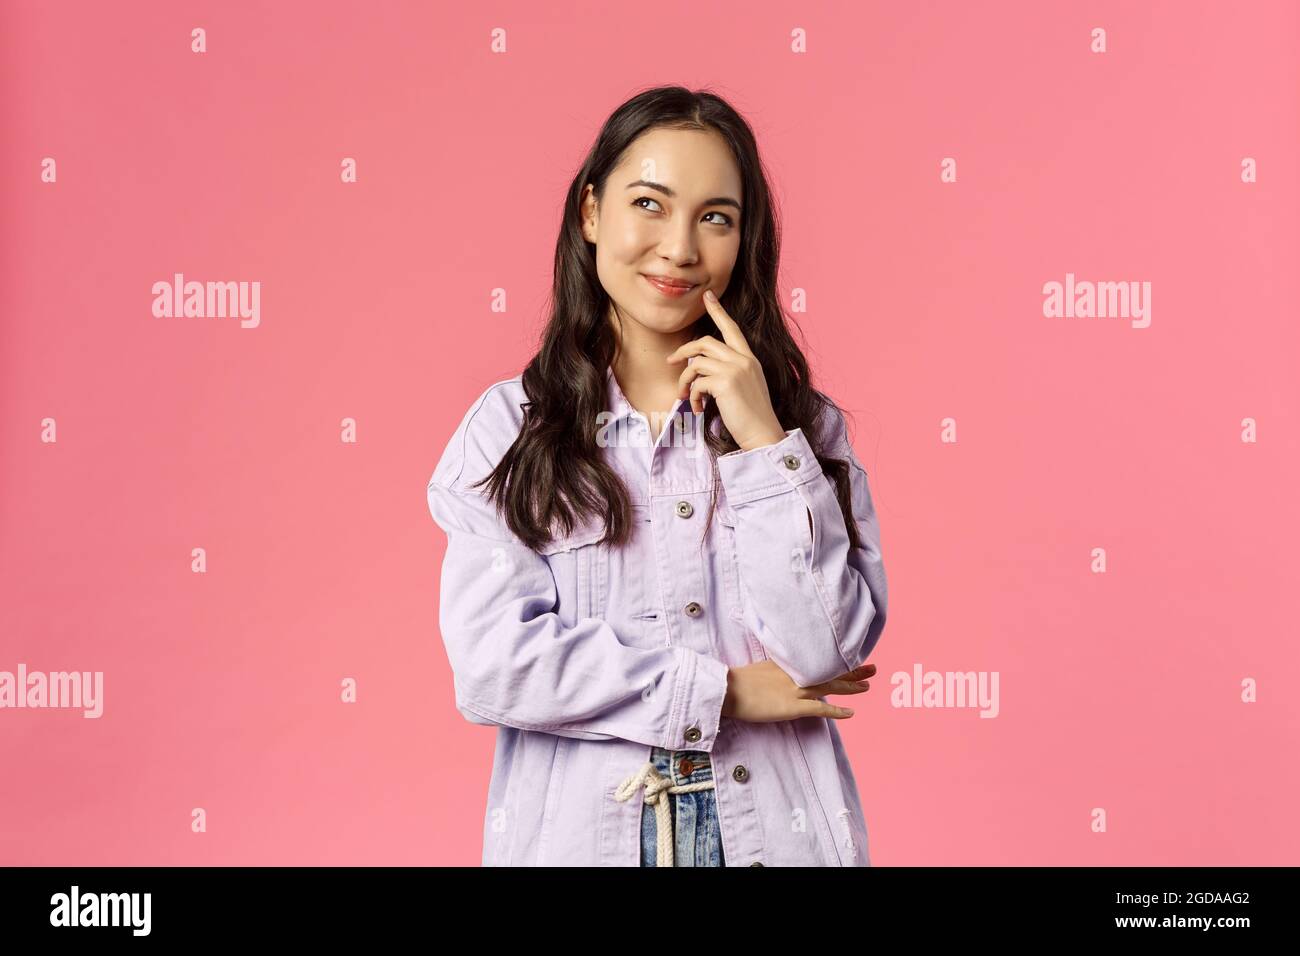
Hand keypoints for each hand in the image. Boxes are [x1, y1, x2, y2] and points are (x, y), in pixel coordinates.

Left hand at [665, 289, 787, 450]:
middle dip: (684, 350)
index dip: (718, 311)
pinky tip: (698, 409)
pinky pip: (697, 383)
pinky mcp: (725, 383)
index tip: (707, 296)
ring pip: (696, 363)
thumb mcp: (745, 386)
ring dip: (686, 381)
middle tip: (671, 361)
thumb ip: (729, 372)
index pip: (731, 328)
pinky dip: (693, 396)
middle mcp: (743, 359)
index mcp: (749, 358)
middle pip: (705, 342)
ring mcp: (734, 370)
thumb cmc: (752, 415)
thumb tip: (700, 370)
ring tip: (686, 397)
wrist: (763, 434)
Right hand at [722, 660, 875, 721]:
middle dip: (853, 670)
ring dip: (851, 686)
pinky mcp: (793, 707)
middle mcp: (796, 674)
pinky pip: (820, 708)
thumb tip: (783, 675)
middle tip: (873, 667)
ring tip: (868, 686)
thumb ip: (777, 669)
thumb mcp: (761, 668)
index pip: (819, 660)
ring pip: (830, 686)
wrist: (727, 689)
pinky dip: (837, 710)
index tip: (853, 657)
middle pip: (830, 670)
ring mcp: (796, 690)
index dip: (837, 660)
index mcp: (788, 664)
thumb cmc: (737, 681)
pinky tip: (851, 713)